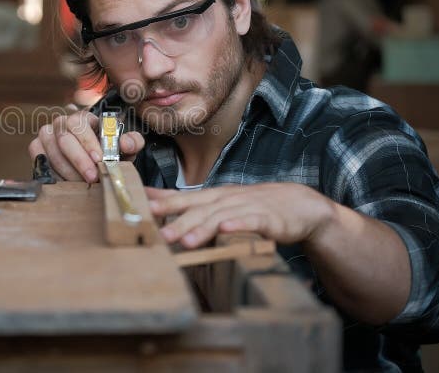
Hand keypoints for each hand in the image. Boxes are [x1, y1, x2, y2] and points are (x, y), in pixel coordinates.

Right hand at [28, 111, 144, 181]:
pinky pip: (40, 160)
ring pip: (51, 152)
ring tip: (84, 185)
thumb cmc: (109, 152)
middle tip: (92, 178)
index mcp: (82, 118)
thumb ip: (132, 142)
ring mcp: (46, 135)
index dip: (88, 141)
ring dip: (68, 171)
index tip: (100, 159)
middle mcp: (61, 123)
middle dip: (79, 160)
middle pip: (64, 139)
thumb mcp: (125, 147)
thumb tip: (126, 143)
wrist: (94, 164)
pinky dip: (54, 174)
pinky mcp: (36, 149)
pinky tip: (67, 183)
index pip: (80, 123)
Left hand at [146, 183, 334, 248]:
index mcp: (213, 196)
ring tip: (186, 241)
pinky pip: (251, 221)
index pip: (183, 198)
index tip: (141, 206)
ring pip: (221, 217)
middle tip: (158, 234)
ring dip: (203, 228)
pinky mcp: (267, 219)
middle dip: (177, 221)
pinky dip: (239, 225)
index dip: (162, 202)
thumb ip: (185, 201)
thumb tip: (151, 197)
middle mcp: (226, 199)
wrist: (297, 204)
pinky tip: (227, 231)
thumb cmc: (250, 204)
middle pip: (198, 209)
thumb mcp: (217, 200)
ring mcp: (247, 207)